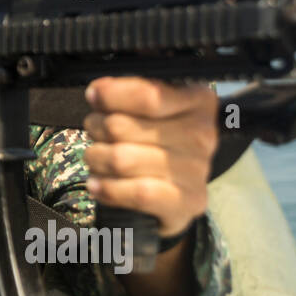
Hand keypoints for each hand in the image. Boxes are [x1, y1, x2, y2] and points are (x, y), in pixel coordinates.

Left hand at [81, 77, 217, 237]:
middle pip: (121, 126)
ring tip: (97, 158)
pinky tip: (98, 184)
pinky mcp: (187, 202)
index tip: (93, 95)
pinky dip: (107, 189)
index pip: (147, 95)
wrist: (175, 192)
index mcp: (197, 101)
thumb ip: (125, 95)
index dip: (110, 95)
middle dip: (97, 129)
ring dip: (96, 158)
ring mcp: (197, 170)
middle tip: (97, 134)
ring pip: (121, 159)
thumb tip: (97, 93)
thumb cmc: (155, 142)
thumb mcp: (147, 109)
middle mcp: (202, 134)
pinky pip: (138, 193)